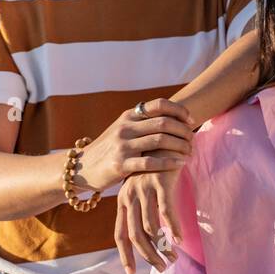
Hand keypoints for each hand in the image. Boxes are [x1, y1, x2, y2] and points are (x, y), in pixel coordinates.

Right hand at [77, 98, 194, 195]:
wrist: (81, 168)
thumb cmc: (109, 149)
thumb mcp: (122, 130)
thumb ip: (142, 123)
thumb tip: (172, 117)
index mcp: (128, 116)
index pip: (160, 104)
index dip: (180, 111)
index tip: (191, 120)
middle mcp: (126, 127)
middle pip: (164, 122)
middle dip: (184, 131)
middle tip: (194, 139)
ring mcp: (122, 145)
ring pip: (160, 140)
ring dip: (181, 146)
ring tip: (190, 152)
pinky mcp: (121, 164)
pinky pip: (151, 162)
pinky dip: (169, 162)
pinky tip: (180, 164)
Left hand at [115, 161, 182, 273]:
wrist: (165, 135)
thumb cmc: (157, 164)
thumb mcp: (143, 186)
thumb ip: (143, 207)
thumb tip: (150, 235)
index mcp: (124, 200)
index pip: (120, 234)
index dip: (125, 254)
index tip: (130, 273)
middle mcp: (130, 196)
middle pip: (135, 235)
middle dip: (148, 256)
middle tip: (162, 268)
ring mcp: (145, 189)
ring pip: (150, 227)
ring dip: (162, 247)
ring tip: (174, 258)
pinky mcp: (160, 182)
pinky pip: (166, 212)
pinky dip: (173, 228)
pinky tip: (180, 240)